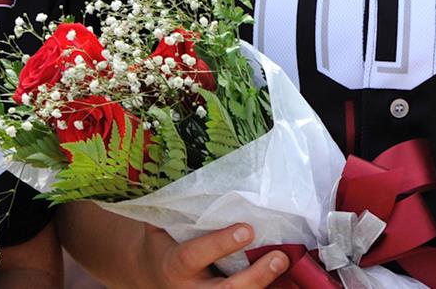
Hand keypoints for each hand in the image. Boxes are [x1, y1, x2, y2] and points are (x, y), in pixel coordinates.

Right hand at [58, 203, 288, 288]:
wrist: (149, 276)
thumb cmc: (160, 243)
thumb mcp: (158, 224)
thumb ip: (171, 201)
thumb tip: (179, 159)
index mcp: (173, 265)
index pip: (194, 256)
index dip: (220, 244)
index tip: (246, 229)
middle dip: (252, 277)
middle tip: (277, 257)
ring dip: (263, 284)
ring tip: (285, 262)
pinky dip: (266, 287)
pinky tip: (286, 277)